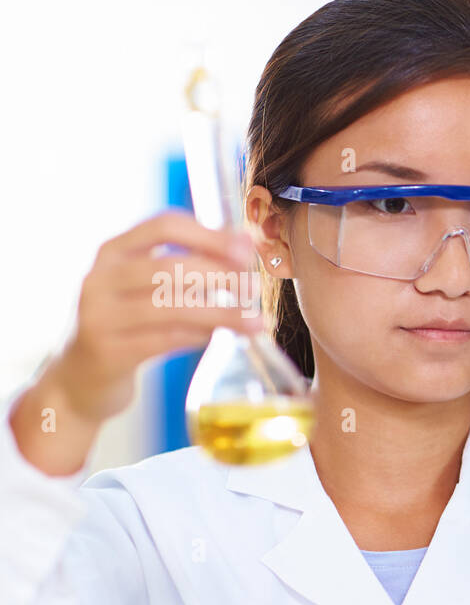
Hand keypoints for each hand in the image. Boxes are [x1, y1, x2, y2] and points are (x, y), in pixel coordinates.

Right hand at [49, 210, 260, 424]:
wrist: (80, 379)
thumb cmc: (127, 326)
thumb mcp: (144, 290)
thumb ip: (184, 271)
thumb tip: (245, 252)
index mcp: (113, 251)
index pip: (163, 226)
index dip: (210, 235)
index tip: (246, 249)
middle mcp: (100, 278)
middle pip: (169, 265)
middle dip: (220, 274)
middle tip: (254, 288)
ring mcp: (99, 315)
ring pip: (170, 306)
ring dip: (220, 312)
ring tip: (255, 321)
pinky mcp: (108, 352)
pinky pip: (164, 339)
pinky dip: (198, 336)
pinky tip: (217, 338)